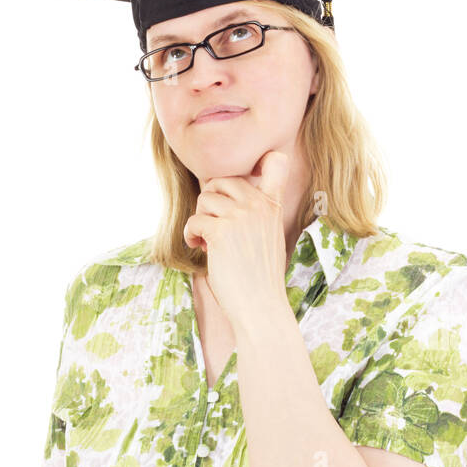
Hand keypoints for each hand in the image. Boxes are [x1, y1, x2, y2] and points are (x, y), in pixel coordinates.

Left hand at [183, 150, 290, 333]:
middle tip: (209, 220)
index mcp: (273, 206)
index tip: (247, 173)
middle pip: (222, 179)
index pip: (276, 163)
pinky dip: (190, 234)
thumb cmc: (261, 277)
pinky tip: (198, 247)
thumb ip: (255, 213)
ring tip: (205, 239)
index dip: (260, 160)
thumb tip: (219, 194)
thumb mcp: (268, 237)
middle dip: (210, 198)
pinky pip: (194, 220)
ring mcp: (241, 217)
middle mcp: (259, 206)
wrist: (261, 306)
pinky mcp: (221, 231)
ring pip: (205, 199)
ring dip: (199, 219)